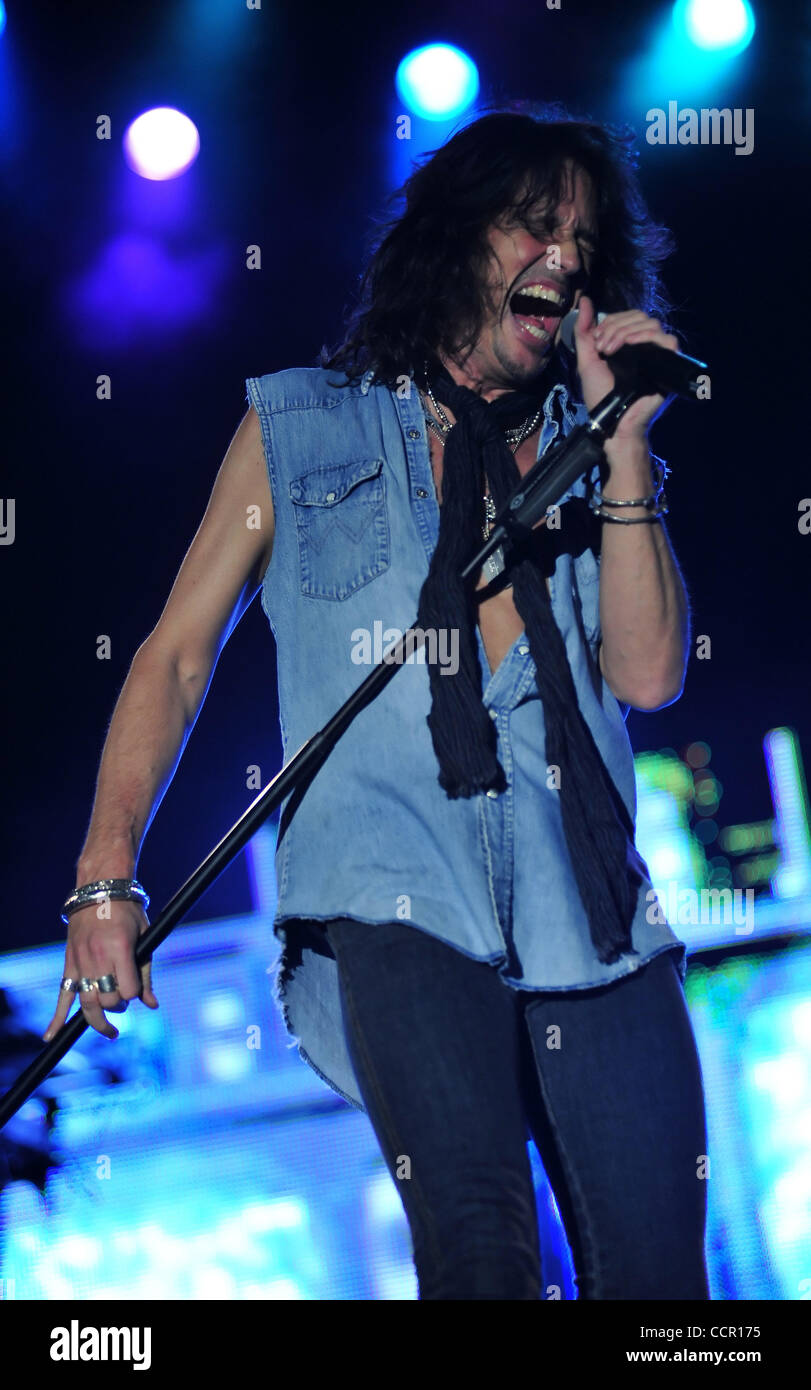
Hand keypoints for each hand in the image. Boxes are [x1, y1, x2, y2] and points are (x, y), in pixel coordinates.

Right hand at [42, 899, 158, 1041]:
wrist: (100, 889)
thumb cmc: (128, 912)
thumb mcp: (144, 938)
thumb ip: (146, 974)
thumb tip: (152, 1005)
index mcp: (119, 949)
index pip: (128, 990)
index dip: (134, 994)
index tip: (136, 988)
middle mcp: (98, 957)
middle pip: (108, 999)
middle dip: (119, 1005)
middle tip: (124, 1000)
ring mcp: (81, 962)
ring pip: (87, 1003)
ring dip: (98, 1021)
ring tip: (111, 1031)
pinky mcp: (69, 963)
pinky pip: (62, 994)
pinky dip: (56, 1018)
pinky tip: (51, 1036)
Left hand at [573, 294, 678, 440]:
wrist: (611, 423)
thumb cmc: (600, 397)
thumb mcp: (587, 360)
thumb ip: (584, 331)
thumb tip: (584, 300)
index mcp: (630, 344)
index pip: (629, 316)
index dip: (611, 321)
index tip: (597, 342)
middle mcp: (647, 347)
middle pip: (640, 316)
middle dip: (616, 326)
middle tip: (603, 347)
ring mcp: (659, 356)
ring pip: (652, 324)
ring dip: (627, 331)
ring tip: (612, 350)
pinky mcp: (669, 366)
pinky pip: (668, 340)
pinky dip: (647, 337)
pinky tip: (630, 346)